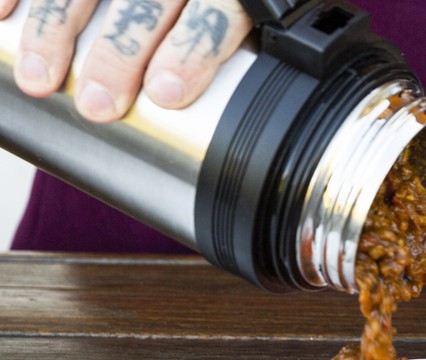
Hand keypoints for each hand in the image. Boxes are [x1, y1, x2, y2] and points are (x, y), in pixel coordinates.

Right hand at [1, 0, 253, 122]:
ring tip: (39, 80)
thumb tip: (194, 114)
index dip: (193, 51)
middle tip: (98, 105)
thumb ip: (219, 53)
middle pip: (147, 3)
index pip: (217, 14)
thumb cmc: (207, 7)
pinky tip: (1, 17)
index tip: (165, 94)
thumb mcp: (233, 22)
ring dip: (55, 28)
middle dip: (118, 54)